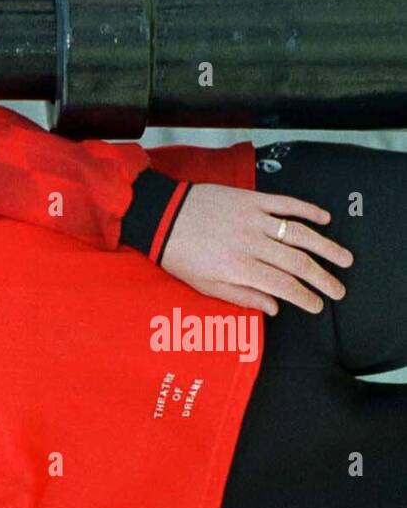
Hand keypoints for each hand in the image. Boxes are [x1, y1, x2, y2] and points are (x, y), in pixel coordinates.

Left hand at [160, 184, 353, 315]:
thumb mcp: (204, 285)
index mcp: (238, 268)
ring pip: (299, 233)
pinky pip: (287, 204)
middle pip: (297, 263)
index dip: (304, 297)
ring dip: (326, 247)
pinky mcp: (252, 199)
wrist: (162, 217)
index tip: (317, 305)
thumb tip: (273, 308)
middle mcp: (250, 244)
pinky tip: (325, 219)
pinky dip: (308, 210)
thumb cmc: (180, 255)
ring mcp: (253, 219)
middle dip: (322, 278)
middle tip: (339, 290)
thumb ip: (241, 297)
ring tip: (344, 259)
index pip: (282, 285)